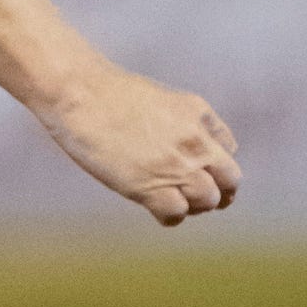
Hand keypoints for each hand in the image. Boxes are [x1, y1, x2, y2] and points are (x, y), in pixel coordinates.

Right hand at [0, 0, 240, 225]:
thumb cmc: (101, 90)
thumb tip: (171, 140)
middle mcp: (195, 140)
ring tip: (166, 199)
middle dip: (217, 193)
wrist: (75, 90)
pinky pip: (178, 214)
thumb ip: (178, 118)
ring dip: (191, 205)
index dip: (214, 167)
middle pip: (231, 181)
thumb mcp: (155, 97)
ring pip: (209, 201)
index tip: (194, 170)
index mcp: (197, 113)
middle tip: (190, 196)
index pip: (230, 151)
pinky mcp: (153, 187)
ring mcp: (177, 165)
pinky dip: (169, 216)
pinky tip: (150, 206)